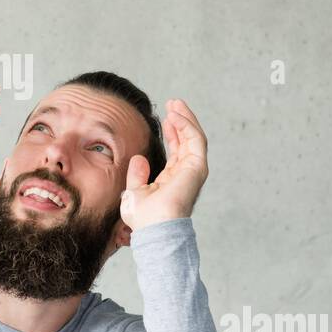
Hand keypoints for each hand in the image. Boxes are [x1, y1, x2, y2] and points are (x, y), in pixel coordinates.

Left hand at [119, 98, 208, 230]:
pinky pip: (195, 141)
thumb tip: (139, 158)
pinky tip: (176, 115)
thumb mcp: (134, 192)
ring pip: (195, 138)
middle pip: (188, 140)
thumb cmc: (144, 218)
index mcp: (173, 179)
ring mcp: (193, 171)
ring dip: (186, 119)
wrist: (154, 228)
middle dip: (181, 120)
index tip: (166, 117)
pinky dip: (187, 126)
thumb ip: (137, 175)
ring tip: (176, 104)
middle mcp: (186, 173)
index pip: (177, 150)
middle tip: (173, 103)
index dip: (172, 132)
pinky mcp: (197, 168)